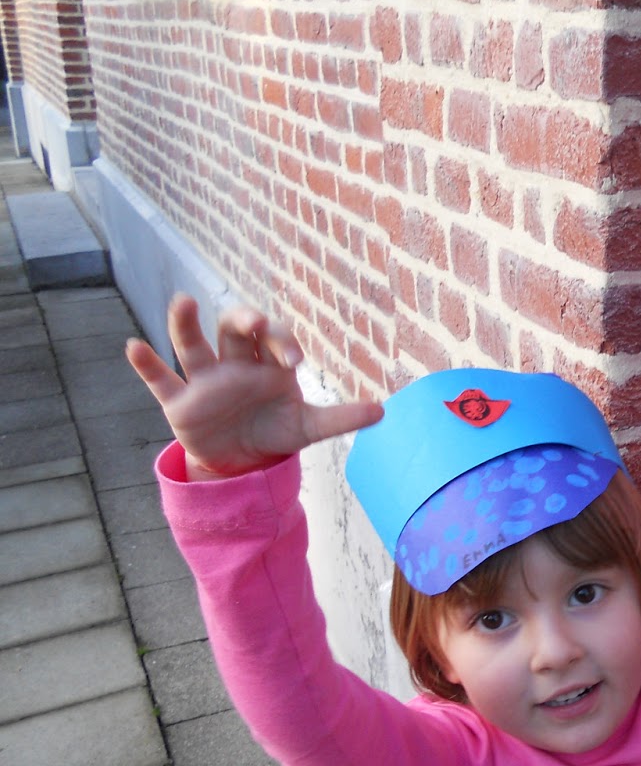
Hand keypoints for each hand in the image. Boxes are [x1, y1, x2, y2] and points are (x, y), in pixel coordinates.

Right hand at [126, 294, 383, 479]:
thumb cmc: (276, 432)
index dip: (283, 343)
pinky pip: (161, 379)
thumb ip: (341, 418)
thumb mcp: (309, 428)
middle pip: (235, 330)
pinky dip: (147, 364)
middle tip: (251, 323)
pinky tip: (133, 346)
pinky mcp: (180, 402)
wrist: (244, 462)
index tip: (293, 361)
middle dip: (243, 321)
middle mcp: (235, 364)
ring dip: (186, 324)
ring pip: (193, 345)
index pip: (275, 340)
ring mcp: (205, 380)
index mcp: (269, 365)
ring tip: (183, 302)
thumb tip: (383, 412)